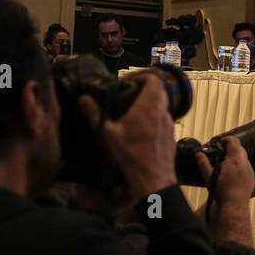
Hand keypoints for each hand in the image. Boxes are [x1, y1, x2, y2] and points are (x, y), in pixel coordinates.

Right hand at [77, 74, 175, 203]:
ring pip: (163, 106)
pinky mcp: (171, 135)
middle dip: (145, 88)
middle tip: (129, 93)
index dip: (143, 76)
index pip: (154, 80)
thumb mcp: (107, 134)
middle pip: (160, 91)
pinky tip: (142, 129)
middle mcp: (163, 112)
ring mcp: (170, 124)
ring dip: (150, 103)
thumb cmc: (130, 155)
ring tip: (133, 111)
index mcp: (148, 107)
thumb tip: (83, 98)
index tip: (129, 81)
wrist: (153, 178)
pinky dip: (155, 117)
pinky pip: (165, 119)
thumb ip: (94, 115)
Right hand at [195, 136, 254, 246]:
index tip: (220, 142)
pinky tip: (232, 173)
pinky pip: (247, 167)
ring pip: (244, 158)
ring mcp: (250, 170)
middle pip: (240, 149)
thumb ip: (203, 163)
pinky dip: (240, 166)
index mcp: (235, 159)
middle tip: (222, 151)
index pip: (234, 141)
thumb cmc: (221, 190)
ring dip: (236, 157)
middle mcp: (245, 163)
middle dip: (232, 148)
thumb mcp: (208, 175)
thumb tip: (198, 154)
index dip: (227, 139)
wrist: (234, 204)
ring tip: (226, 163)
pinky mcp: (251, 178)